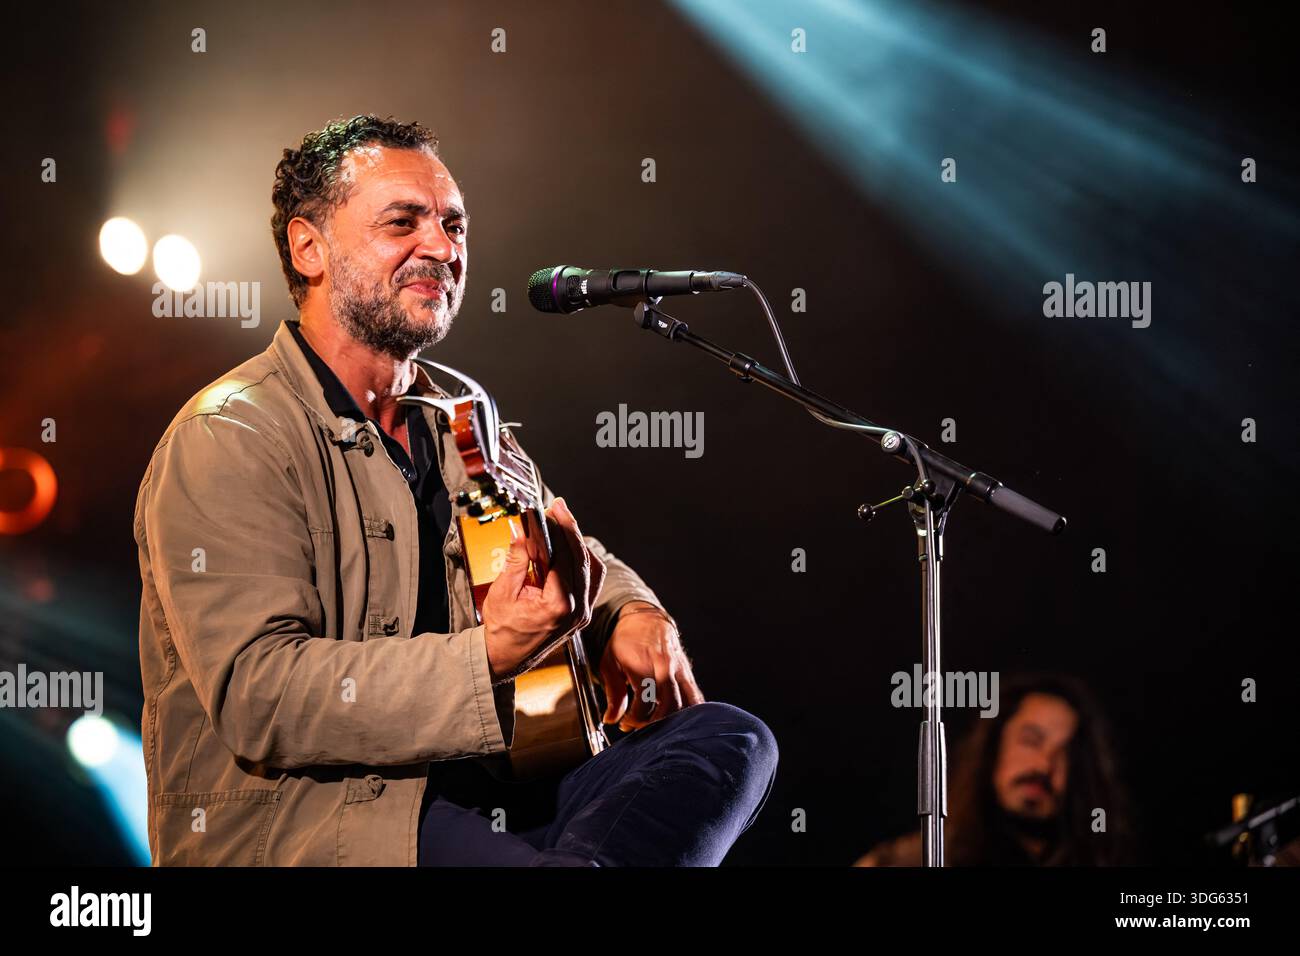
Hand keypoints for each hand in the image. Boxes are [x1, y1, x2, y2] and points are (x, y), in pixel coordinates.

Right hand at [482, 497, 605, 680]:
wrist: (504, 658)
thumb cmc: (502, 632)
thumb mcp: (503, 592)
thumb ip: (517, 560)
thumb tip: (523, 532)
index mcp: (560, 605)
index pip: (569, 557)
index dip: (563, 528)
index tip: (555, 509)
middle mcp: (578, 610)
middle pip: (583, 560)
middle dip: (571, 530)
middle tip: (559, 509)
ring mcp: (583, 613)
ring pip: (592, 569)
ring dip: (579, 544)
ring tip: (562, 525)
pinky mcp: (581, 613)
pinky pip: (589, 581)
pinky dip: (580, 561)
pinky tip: (568, 548)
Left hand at [599, 601, 704, 730]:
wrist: (646, 619)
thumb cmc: (625, 641)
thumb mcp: (610, 663)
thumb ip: (613, 694)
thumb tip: (611, 719)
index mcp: (644, 664)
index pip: (644, 701)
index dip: (633, 719)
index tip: (625, 723)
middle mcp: (665, 668)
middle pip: (669, 706)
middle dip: (654, 724)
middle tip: (640, 727)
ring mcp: (680, 671)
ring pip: (686, 705)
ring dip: (671, 722)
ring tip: (655, 724)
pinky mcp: (689, 675)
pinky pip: (696, 698)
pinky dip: (688, 713)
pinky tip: (674, 719)